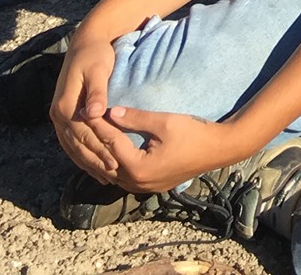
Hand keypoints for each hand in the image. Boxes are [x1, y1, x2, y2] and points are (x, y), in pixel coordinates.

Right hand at [51, 28, 122, 180]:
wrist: (85, 43)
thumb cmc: (95, 56)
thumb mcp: (98, 70)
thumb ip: (96, 92)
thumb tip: (92, 114)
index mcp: (64, 106)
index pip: (84, 135)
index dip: (100, 150)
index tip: (116, 163)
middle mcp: (57, 115)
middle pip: (77, 145)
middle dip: (95, 162)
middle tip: (115, 176)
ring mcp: (58, 117)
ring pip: (73, 148)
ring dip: (88, 164)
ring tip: (105, 178)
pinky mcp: (63, 117)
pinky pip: (71, 142)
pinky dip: (81, 156)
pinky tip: (92, 167)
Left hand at [97, 107, 257, 194]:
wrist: (218, 149)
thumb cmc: (193, 134)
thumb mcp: (164, 122)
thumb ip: (135, 118)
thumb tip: (110, 112)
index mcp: (138, 167)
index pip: (110, 143)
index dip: (98, 125)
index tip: (85, 111)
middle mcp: (136, 183)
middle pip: (106, 161)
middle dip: (95, 141)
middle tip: (82, 124)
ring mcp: (143, 188)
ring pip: (112, 173)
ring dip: (102, 155)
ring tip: (91, 137)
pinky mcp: (149, 187)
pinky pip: (122, 177)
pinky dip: (113, 164)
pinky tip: (108, 153)